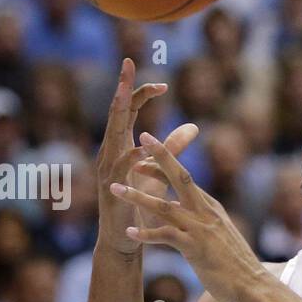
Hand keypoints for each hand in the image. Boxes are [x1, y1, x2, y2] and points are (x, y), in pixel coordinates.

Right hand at [96, 58, 196, 256]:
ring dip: (120, 111)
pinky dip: (131, 156)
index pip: (129, 111)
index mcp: (121, 145)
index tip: (161, 82)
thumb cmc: (141, 202)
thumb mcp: (160, 171)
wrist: (125, 237)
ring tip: (127, 92)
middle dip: (122, 87)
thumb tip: (193, 126)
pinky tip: (142, 147)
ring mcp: (107, 167)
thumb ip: (172, 148)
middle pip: (116, 112)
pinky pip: (120, 166)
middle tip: (128, 64)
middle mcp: (110, 151)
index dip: (142, 94)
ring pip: (113, 133)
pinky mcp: (111, 186)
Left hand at [109, 132, 265, 301]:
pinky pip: (166, 237)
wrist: (252, 287)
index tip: (145, 151)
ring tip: (114, 188)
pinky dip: (146, 235)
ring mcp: (201, 230)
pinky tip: (129, 233)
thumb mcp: (218, 236)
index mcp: (210, 208)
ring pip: (164, 206)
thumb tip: (182, 212)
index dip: (163, 162)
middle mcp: (206, 213)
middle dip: (158, 157)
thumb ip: (201, 221)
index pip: (184, 178)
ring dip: (137, 197)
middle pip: (180, 177)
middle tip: (140, 138)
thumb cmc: (234, 266)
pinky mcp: (196, 249)